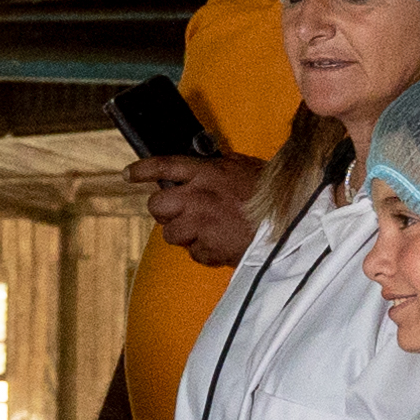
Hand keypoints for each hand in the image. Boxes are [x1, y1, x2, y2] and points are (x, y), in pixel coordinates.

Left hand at [137, 155, 259, 264]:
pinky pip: (193, 252)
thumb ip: (220, 167)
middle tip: (178, 211)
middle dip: (163, 210)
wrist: (291, 224)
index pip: (165, 166)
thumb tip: (204, 167)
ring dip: (184, 233)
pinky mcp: (208, 248)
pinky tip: (220, 243)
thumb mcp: (245, 168)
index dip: (143, 170)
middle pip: (157, 205)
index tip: (129, 174)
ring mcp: (201, 224)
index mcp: (207, 173)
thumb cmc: (271, 195)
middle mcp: (198, 197)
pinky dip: (204, 251)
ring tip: (206, 229)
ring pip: (170, 233)